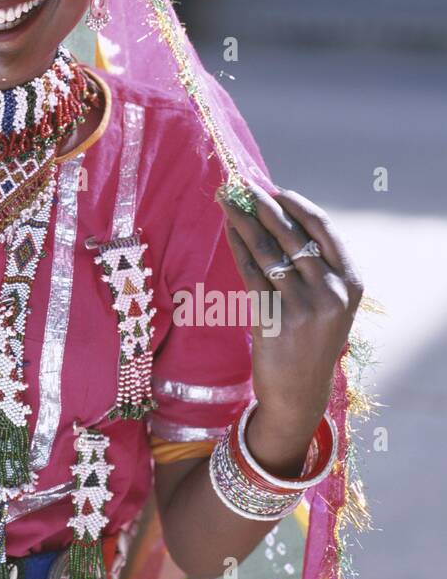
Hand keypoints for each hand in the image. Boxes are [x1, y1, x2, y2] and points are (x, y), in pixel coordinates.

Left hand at [220, 184, 364, 431]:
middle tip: (241, 186)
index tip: (274, 189)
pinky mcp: (274, 317)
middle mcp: (332, 292)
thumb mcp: (330, 302)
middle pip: (291, 234)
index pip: (323, 228)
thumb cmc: (311, 339)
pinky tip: (229, 230)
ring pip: (267, 249)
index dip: (296, 204)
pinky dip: (238, 246)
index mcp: (351, 282)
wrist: (298, 392)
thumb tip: (280, 212)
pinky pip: (251, 271)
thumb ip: (317, 265)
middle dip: (263, 205)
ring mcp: (303, 305)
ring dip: (243, 219)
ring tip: (226, 201)